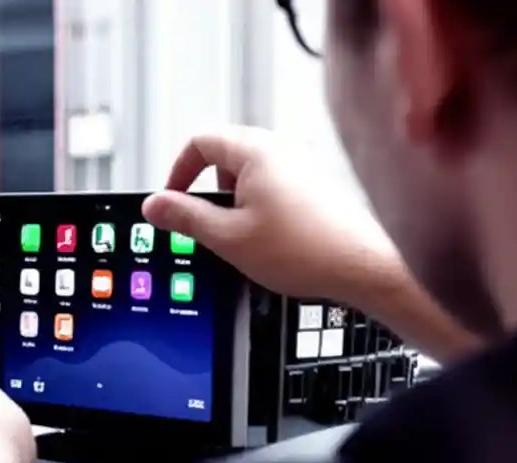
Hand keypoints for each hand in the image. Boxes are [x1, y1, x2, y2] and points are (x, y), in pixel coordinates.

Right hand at [142, 126, 397, 304]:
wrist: (362, 266)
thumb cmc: (304, 249)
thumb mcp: (227, 237)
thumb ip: (185, 217)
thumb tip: (154, 205)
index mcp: (255, 150)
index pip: (199, 141)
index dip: (177, 172)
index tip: (173, 202)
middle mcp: (280, 149)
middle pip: (223, 156)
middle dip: (208, 192)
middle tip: (209, 226)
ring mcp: (299, 165)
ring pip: (248, 175)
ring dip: (234, 204)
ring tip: (243, 238)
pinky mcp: (312, 186)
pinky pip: (271, 188)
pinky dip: (257, 210)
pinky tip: (268, 242)